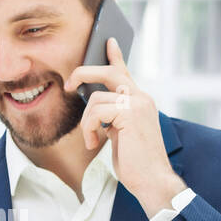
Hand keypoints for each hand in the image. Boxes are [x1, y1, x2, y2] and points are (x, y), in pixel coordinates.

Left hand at [63, 36, 186, 217]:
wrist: (152, 180)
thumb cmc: (136, 162)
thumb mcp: (121, 134)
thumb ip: (112, 117)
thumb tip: (94, 106)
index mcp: (140, 101)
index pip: (125, 72)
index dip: (115, 55)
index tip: (109, 40)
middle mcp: (141, 98)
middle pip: (108, 72)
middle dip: (84, 73)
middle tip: (69, 85)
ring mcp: (137, 104)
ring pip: (96, 99)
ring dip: (86, 122)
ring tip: (92, 139)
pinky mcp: (130, 113)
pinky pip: (96, 111)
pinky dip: (89, 129)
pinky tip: (96, 144)